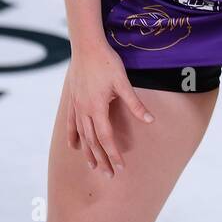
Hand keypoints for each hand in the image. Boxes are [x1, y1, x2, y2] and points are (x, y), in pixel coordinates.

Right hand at [65, 43, 154, 175]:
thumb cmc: (107, 63)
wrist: (86, 46)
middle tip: (108, 175)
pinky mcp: (72, 100)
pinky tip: (74, 146)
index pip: (106, 138)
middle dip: (101, 159)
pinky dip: (73, 136)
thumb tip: (150, 120)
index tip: (120, 167)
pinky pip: (71, 123)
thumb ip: (135, 104)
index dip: (113, 154)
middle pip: (93, 141)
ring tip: (92, 166)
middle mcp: (84, 111)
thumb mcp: (124, 83)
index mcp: (97, 108)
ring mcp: (76, 106)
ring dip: (87, 152)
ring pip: (81, 135)